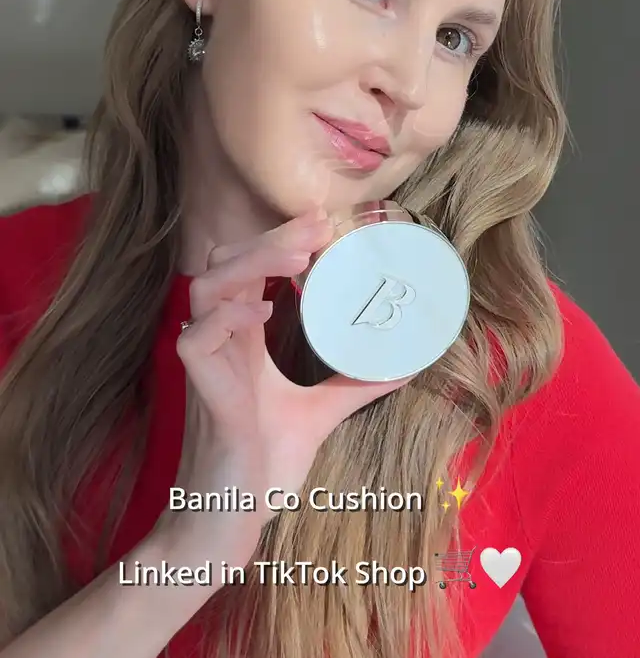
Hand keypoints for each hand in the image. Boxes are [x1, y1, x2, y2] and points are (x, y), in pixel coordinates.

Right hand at [167, 211, 410, 559]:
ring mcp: (206, 364)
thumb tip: (404, 364)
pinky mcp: (201, 392)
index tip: (321, 221)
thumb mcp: (319, 413)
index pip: (249, 270)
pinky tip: (261, 313)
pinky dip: (226, 318)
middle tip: (316, 227)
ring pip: (206, 287)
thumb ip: (353, 385)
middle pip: (225, 264)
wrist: (229, 520)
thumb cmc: (263, 466)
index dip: (278, 240)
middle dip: (269, 240)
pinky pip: (195, 339)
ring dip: (251, 263)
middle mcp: (220, 341)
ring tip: (297, 259)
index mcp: (242, 341)